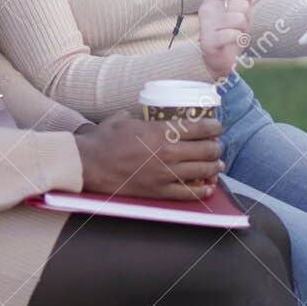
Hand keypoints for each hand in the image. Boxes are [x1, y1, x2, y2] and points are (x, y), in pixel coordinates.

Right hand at [74, 109, 224, 199]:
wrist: (88, 165)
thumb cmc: (104, 139)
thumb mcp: (125, 118)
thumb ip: (142, 115)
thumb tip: (148, 112)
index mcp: (161, 132)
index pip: (199, 128)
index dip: (214, 127)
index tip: (217, 126)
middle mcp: (168, 154)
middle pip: (206, 150)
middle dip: (216, 146)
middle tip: (218, 144)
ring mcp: (165, 175)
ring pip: (202, 171)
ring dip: (214, 167)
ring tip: (218, 164)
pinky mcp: (159, 192)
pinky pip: (188, 193)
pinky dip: (202, 190)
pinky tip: (209, 187)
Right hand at [198, 0, 251, 77]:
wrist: (219, 57)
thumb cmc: (230, 30)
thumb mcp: (238, 10)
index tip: (245, 4)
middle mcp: (206, 8)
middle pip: (242, 4)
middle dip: (246, 17)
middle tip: (238, 26)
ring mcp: (205, 24)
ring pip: (240, 19)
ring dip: (243, 29)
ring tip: (236, 34)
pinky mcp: (208, 41)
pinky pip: (233, 34)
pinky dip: (238, 40)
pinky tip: (232, 42)